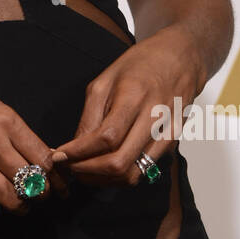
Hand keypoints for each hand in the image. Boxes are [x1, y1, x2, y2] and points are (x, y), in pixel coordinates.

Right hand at [0, 69, 69, 216]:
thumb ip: (12, 127)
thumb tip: (36, 153)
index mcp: (5, 120)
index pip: (44, 158)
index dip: (54, 176)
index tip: (56, 184)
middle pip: (32, 182)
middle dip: (39, 194)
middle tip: (38, 197)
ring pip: (11, 199)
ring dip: (18, 206)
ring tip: (18, 205)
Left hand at [53, 25, 204, 186]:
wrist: (180, 58)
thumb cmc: (140, 65)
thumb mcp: (105, 81)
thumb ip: (90, 116)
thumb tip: (74, 148)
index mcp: (134, 96)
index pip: (105, 138)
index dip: (79, 153)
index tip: (59, 157)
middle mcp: (154, 117)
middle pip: (119, 162)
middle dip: (88, 172)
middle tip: (70, 168)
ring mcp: (167, 133)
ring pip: (133, 174)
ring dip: (103, 179)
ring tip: (84, 170)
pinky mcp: (173, 143)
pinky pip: (145, 170)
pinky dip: (121, 175)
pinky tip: (106, 166)